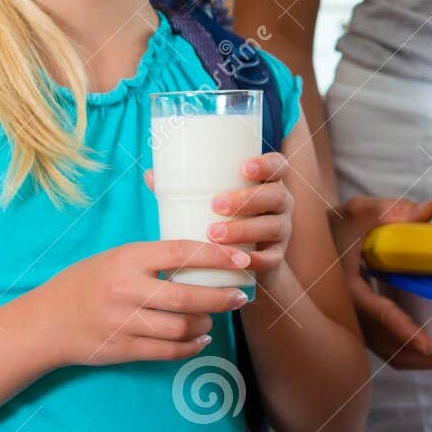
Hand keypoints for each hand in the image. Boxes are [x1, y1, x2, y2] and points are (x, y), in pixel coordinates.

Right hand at [35, 240, 253, 367]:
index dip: (217, 256)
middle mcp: (126, 290)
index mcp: (127, 259)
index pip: (182, 253)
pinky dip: (190, 346)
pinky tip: (200, 339)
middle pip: (186, 297)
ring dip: (205, 323)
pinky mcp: (122, 350)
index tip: (242, 260)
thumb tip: (205, 252)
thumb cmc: (87, 282)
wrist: (45, 322)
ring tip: (214, 317)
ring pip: (180, 327)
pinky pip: (167, 351)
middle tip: (239, 296)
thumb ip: (154, 256)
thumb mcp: (116, 257)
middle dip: (220, 298)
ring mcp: (123, 323)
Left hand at [145, 153, 293, 287]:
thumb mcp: (210, 203)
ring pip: (273, 227)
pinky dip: (256, 260)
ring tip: (213, 234)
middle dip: (247, 199)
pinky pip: (272, 259)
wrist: (241, 266)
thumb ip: (185, 189)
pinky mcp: (276, 258)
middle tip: (215, 204)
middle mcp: (280, 205)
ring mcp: (281, 232)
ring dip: (245, 229)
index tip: (244, 167)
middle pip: (275, 196)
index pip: (277, 166)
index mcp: (266, 183)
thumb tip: (150, 175)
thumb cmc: (222, 222)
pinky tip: (240, 262)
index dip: (266, 164)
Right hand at [330, 195, 431, 369]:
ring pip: (386, 352)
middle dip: (417, 358)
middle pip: (387, 347)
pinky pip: (383, 345)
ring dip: (413, 359)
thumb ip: (390, 211)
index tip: (428, 345)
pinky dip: (403, 349)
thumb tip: (431, 208)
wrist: (309, 242)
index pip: (381, 314)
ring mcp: (355, 321)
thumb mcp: (358, 212)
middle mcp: (351, 312)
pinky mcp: (361, 323)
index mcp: (350, 288)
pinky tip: (426, 342)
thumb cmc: (336, 225)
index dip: (404, 330)